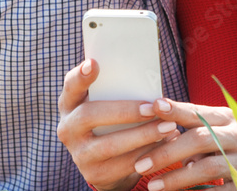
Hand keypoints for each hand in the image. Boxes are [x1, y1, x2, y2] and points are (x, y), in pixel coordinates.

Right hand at [57, 60, 179, 190]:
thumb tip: (145, 75)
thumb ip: (115, 89)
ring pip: (109, 145)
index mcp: (69, 104)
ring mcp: (79, 153)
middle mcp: (68, 128)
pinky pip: (122, 165)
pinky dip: (146, 154)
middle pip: (89, 115)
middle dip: (124, 111)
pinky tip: (164, 144)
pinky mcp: (94, 174)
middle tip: (152, 108)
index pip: (70, 86)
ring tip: (169, 127)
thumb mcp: (106, 103)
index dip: (80, 76)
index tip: (94, 64)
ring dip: (142, 136)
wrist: (105, 162)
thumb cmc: (111, 121)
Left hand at [134, 98, 236, 190]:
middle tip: (141, 164)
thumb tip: (161, 124)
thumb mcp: (223, 124)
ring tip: (153, 186)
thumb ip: (195, 123)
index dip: (175, 110)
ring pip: (207, 169)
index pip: (198, 112)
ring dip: (177, 178)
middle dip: (167, 152)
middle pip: (199, 140)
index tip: (152, 107)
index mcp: (228, 118)